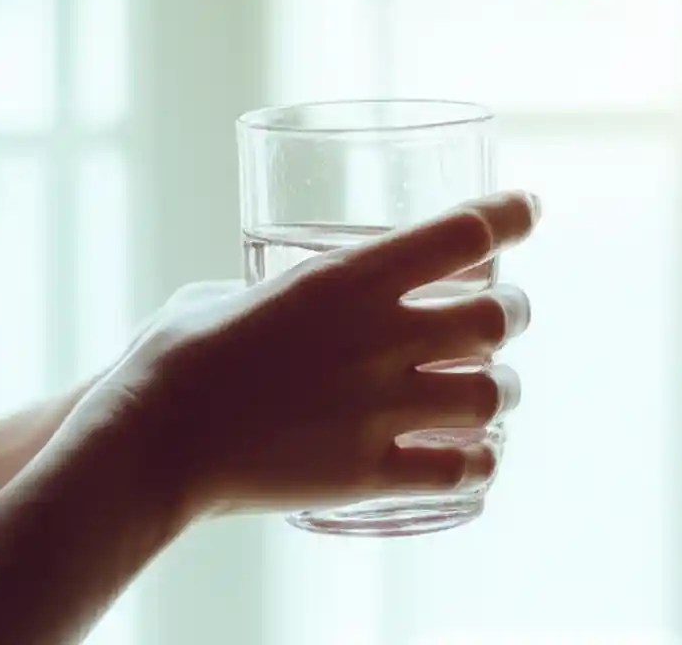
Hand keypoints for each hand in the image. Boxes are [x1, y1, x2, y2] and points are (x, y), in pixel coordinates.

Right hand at [84, 190, 539, 516]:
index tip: (529, 210)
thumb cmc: (172, 360)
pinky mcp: (371, 471)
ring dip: (500, 392)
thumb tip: (256, 302)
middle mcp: (381, 336)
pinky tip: (475, 458)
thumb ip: (262, 297)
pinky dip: (480, 461)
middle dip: (513, 314)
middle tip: (503, 319)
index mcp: (346, 277)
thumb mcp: (222, 298)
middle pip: (499, 317)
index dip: (509, 216)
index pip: (463, 232)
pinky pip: (462, 467)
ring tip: (490, 395)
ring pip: (494, 395)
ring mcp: (382, 407)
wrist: (152, 441)